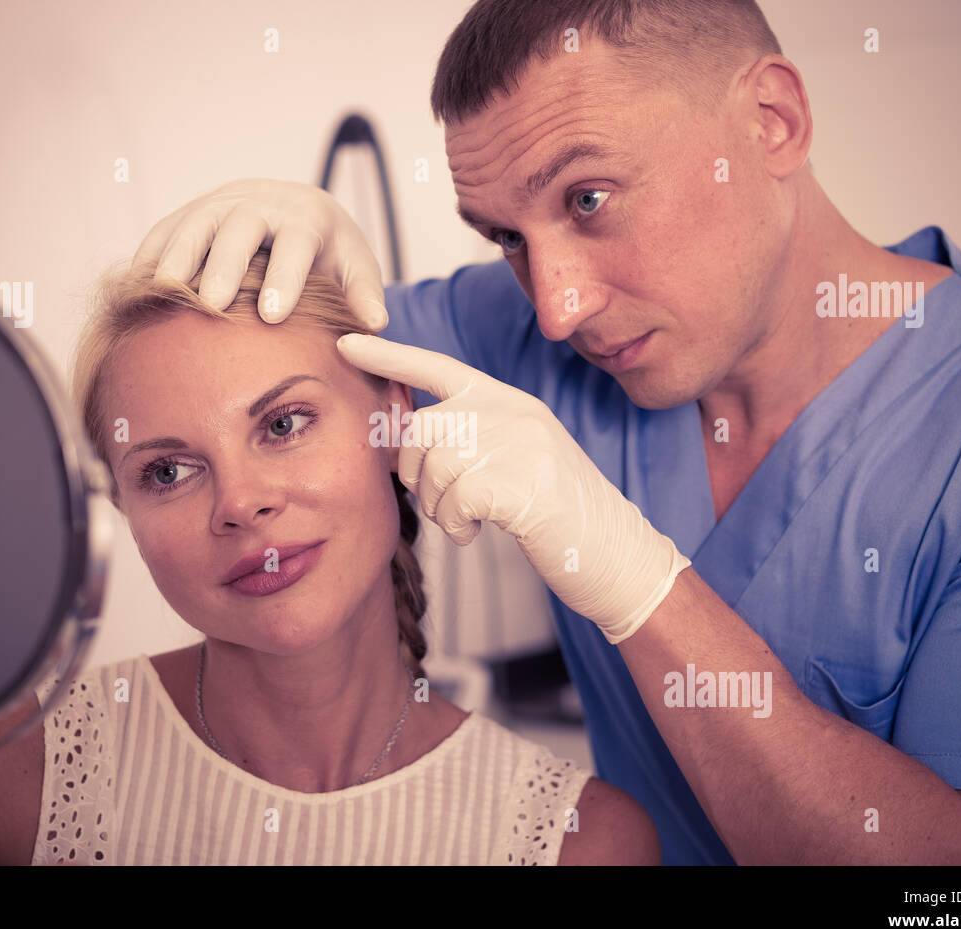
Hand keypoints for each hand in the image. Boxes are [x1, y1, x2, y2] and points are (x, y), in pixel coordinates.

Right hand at [132, 178, 387, 329]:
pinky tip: (138, 288)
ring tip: (165, 295)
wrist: (296, 211)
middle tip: (212, 305)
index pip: (296, 241)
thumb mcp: (355, 267)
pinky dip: (151, 255)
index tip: (274, 315)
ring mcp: (221, 202)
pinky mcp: (191, 212)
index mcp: (306, 214)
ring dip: (178, 256)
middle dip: (225, 264)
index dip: (284, 276)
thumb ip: (363, 294)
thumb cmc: (328, 252)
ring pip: (196, 222)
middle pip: (239, 226)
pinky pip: (166, 229)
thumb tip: (375, 325)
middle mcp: (261, 201)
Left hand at [336, 333, 690, 643]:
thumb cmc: (560, 516)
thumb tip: (408, 440)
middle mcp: (513, 412)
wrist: (614, 552)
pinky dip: (455, 525)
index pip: (438, 368)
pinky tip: (478, 532)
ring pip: (433, 467)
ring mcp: (519, 443)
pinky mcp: (518, 482)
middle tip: (445, 505)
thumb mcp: (518, 458)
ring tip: (469, 521)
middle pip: (422, 430)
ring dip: (439, 507)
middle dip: (417, 475)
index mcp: (510, 402)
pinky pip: (451, 500)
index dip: (390, 358)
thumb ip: (473, 438)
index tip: (346, 344)